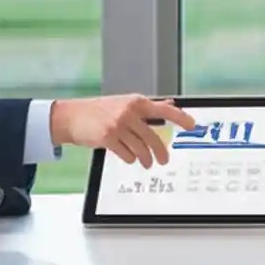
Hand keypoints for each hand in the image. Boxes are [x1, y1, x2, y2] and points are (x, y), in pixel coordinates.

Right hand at [50, 95, 195, 168]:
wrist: (72, 116)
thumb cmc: (99, 110)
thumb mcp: (125, 103)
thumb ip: (148, 107)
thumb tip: (170, 105)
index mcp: (136, 102)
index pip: (164, 110)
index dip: (181, 118)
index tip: (192, 125)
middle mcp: (129, 112)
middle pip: (153, 137)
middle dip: (161, 151)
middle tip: (164, 159)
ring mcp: (118, 125)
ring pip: (141, 148)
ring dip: (146, 159)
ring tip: (147, 162)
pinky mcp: (107, 138)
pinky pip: (127, 154)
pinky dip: (130, 158)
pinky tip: (128, 157)